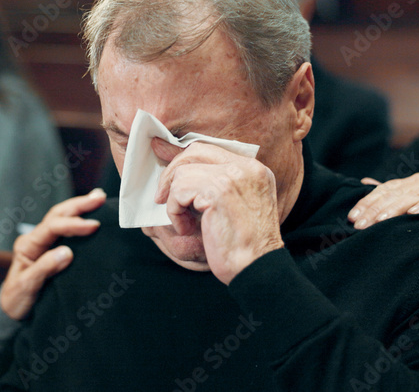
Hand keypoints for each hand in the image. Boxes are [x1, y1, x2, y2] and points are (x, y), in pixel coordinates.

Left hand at [0, 189, 104, 319]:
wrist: (13, 310)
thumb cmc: (17, 299)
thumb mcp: (27, 286)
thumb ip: (44, 268)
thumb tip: (67, 252)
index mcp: (28, 245)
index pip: (52, 227)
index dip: (73, 224)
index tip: (94, 227)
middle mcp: (36, 239)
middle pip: (57, 215)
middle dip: (79, 205)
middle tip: (99, 198)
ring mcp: (44, 243)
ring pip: (62, 218)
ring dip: (80, 208)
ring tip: (99, 198)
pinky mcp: (52, 249)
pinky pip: (67, 230)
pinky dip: (80, 220)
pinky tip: (92, 215)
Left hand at [152, 139, 283, 284]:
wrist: (257, 268)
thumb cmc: (241, 244)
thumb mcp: (229, 205)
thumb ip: (208, 181)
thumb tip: (164, 151)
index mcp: (253, 169)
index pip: (208, 150)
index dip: (181, 157)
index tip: (162, 164)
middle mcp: (247, 168)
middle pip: (194, 152)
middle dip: (171, 173)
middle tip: (161, 198)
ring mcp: (233, 177)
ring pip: (183, 173)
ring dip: (176, 201)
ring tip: (185, 224)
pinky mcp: (219, 191)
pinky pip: (179, 191)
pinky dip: (175, 213)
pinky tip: (187, 230)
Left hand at [349, 173, 418, 242]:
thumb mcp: (418, 208)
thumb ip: (394, 196)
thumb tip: (365, 184)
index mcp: (415, 182)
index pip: (386, 190)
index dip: (367, 202)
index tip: (351, 217)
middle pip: (397, 193)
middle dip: (376, 209)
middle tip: (359, 224)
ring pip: (417, 195)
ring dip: (396, 207)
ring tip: (380, 220)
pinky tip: (414, 213)